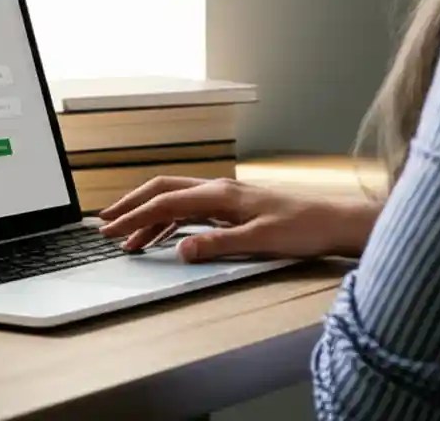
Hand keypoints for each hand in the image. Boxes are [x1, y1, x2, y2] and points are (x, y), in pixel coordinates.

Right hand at [97, 176, 380, 262]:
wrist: (334, 221)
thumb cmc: (303, 228)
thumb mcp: (259, 241)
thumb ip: (217, 245)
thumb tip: (180, 250)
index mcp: (220, 195)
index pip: (164, 203)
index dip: (134, 218)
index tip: (111, 231)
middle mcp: (218, 190)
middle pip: (161, 190)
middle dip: (130, 206)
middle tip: (104, 225)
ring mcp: (224, 196)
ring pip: (173, 199)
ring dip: (147, 215)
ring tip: (127, 238)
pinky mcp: (232, 206)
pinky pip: (189, 208)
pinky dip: (168, 220)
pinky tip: (162, 237)